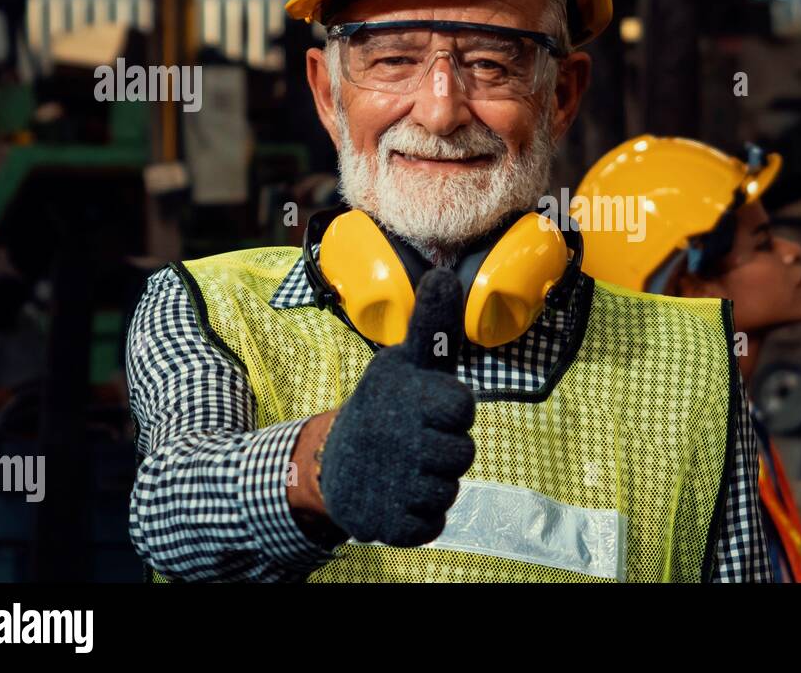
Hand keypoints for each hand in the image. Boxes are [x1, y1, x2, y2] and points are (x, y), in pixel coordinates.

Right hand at [319, 267, 476, 546]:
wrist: (337, 464)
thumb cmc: (388, 407)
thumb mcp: (408, 363)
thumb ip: (433, 326)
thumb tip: (443, 275)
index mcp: (402, 394)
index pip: (461, 406)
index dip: (454, 408)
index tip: (432, 405)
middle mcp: (393, 438)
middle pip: (462, 453)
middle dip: (447, 449)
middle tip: (419, 440)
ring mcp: (388, 483)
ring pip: (448, 489)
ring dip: (435, 481)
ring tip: (408, 465)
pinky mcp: (386, 523)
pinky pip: (430, 524)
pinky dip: (421, 514)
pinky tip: (401, 495)